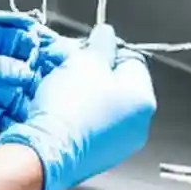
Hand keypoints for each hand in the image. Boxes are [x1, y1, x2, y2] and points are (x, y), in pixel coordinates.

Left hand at [0, 9, 59, 132]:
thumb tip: (24, 71)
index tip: (55, 52)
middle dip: (31, 72)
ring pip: (0, 86)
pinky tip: (16, 123)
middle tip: (53, 87)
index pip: (10, 28)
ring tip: (39, 111)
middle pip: (10, 59)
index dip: (33, 39)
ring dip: (17, 98)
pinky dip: (1, 115)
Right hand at [0, 25, 156, 189]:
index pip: (131, 59)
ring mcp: (119, 144)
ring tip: (62, 88)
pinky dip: (78, 115)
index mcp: (143, 99)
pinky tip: (61, 110)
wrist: (47, 151)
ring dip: (84, 92)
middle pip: (117, 83)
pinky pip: (92, 125)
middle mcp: (138, 125)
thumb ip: (101, 43)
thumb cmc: (70, 108)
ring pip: (103, 104)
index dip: (106, 49)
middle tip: (71, 67)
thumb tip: (106, 33)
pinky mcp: (98, 156)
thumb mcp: (86, 61)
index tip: (86, 48)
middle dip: (93, 71)